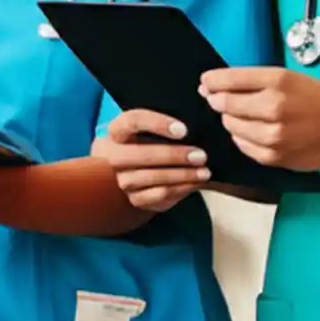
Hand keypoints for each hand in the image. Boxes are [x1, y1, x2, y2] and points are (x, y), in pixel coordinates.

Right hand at [92, 109, 210, 212]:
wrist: (136, 169)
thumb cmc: (151, 142)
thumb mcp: (152, 129)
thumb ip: (167, 124)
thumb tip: (197, 122)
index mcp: (118, 131)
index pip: (132, 121)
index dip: (157, 124)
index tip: (183, 130)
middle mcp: (114, 156)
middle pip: (140, 154)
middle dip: (173, 155)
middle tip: (200, 155)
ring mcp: (123, 180)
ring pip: (152, 178)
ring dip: (182, 175)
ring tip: (204, 171)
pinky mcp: (135, 199)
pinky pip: (159, 195)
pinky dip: (181, 189)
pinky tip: (195, 183)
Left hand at [200, 67, 319, 170]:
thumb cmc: (318, 98)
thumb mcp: (287, 77)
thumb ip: (249, 80)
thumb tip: (209, 85)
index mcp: (277, 81)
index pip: (225, 80)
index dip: (210, 82)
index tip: (207, 83)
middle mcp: (273, 107)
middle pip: (223, 104)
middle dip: (219, 101)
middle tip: (227, 100)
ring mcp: (272, 135)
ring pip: (230, 126)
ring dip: (232, 120)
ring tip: (249, 116)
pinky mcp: (272, 156)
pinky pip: (241, 145)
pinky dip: (243, 137)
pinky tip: (258, 131)